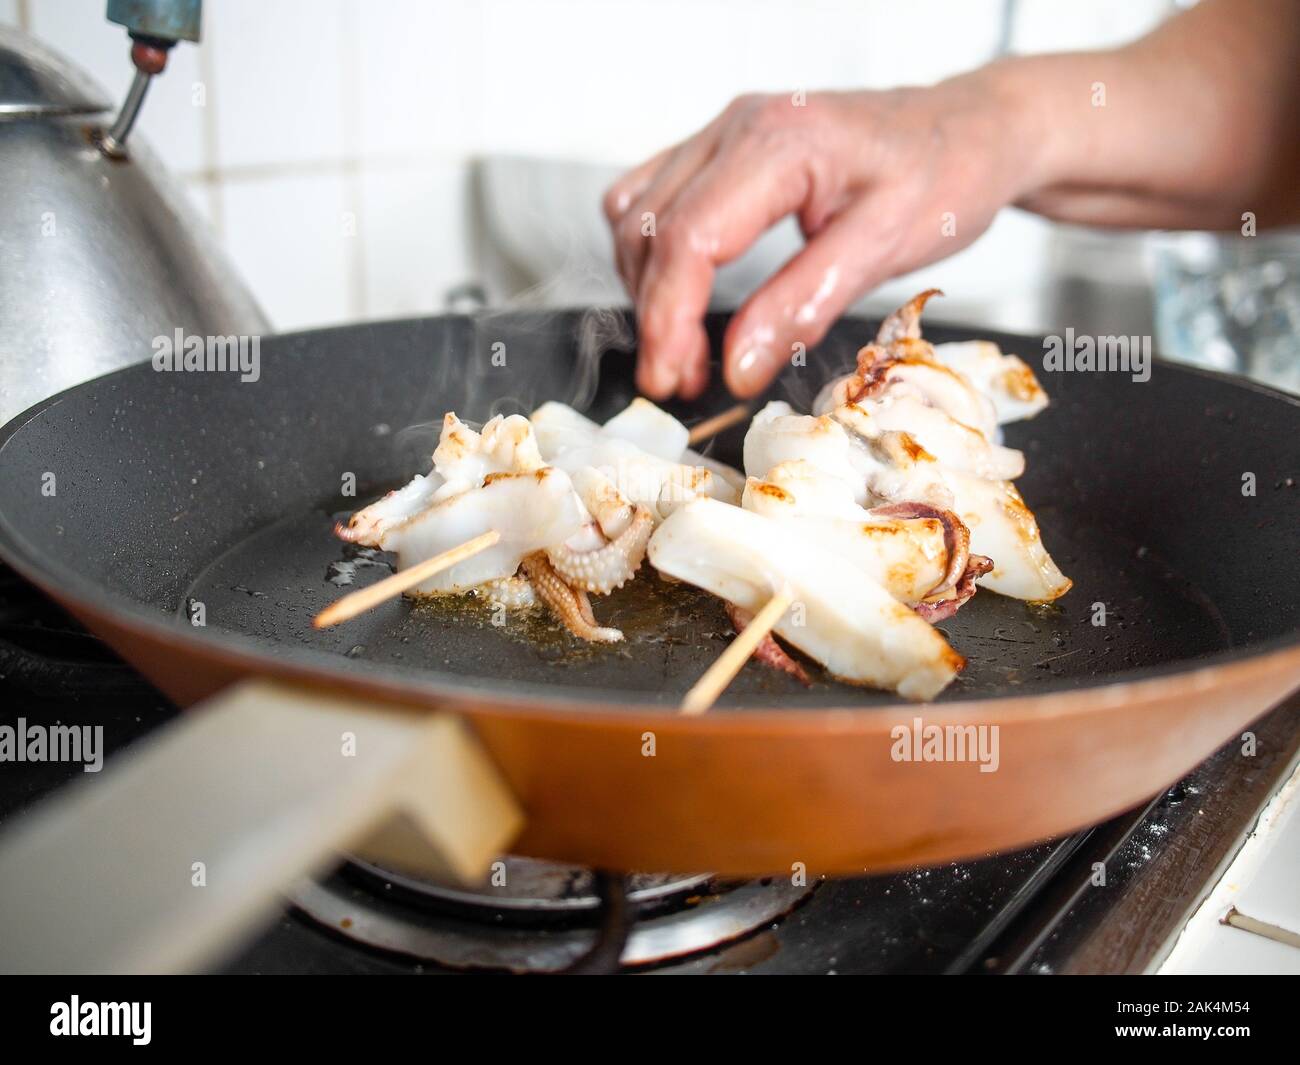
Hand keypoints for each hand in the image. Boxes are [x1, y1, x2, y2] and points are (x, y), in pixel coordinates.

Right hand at [604, 73, 1042, 399]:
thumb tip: (737, 367)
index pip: (688, 239)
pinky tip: (680, 293)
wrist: (969, 129)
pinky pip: (649, 194)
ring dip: (648, 288)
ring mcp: (725, 131)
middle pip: (650, 229)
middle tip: (682, 380)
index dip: (668, 320)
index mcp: (781, 144)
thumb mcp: (884, 249)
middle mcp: (740, 126)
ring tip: (686, 349)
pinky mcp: (723, 147)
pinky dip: (651, 253)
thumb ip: (802, 307)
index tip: (669, 378)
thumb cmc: (944, 173)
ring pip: (635, 213)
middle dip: (656, 317)